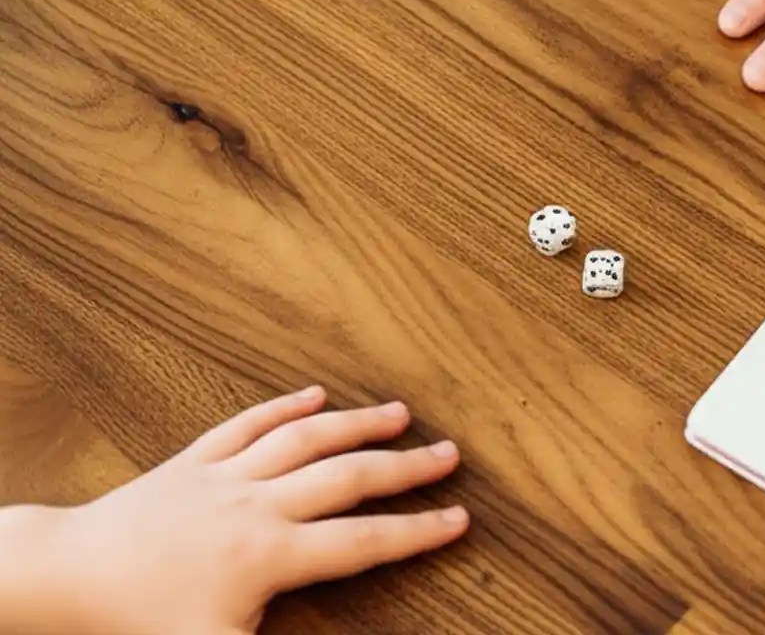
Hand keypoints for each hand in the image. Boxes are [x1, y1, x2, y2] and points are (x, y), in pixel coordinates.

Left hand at [18, 387, 467, 634]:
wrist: (66, 580)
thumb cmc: (139, 623)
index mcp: (269, 554)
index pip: (363, 541)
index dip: (417, 532)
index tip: (458, 519)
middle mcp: (257, 504)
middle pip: (347, 477)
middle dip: (406, 467)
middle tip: (450, 453)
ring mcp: (225, 476)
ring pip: (305, 439)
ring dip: (356, 423)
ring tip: (400, 413)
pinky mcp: (194, 462)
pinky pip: (246, 424)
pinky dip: (282, 406)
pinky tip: (314, 393)